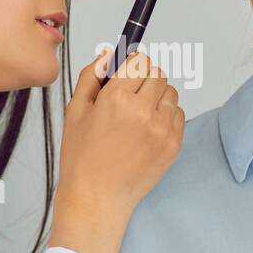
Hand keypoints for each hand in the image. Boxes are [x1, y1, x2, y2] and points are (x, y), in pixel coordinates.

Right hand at [49, 48, 183, 252]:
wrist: (97, 199)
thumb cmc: (81, 158)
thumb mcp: (75, 111)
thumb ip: (91, 76)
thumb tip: (108, 54)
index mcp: (117, 98)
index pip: (138, 60)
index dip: (131, 63)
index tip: (127, 70)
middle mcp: (143, 111)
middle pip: (157, 73)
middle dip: (144, 78)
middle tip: (130, 94)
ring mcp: (162, 129)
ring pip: (170, 92)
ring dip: (157, 96)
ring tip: (138, 114)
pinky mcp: (173, 145)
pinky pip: (178, 114)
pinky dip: (166, 116)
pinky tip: (147, 130)